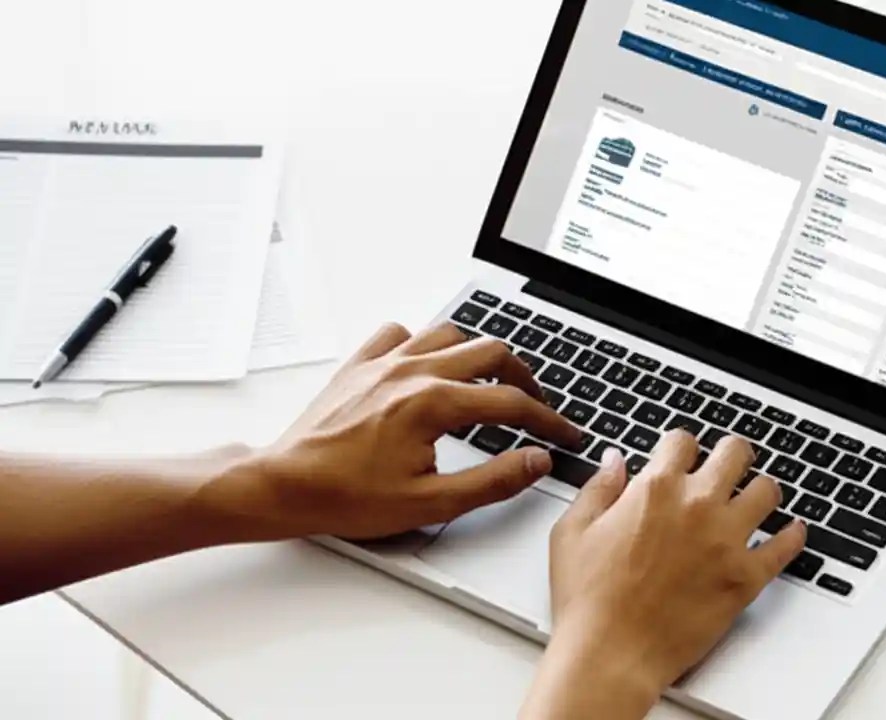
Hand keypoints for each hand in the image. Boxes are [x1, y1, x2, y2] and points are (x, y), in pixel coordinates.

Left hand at [201, 322, 580, 540]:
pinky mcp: (359, 365)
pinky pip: (400, 334)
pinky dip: (423, 344)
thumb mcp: (431, 504)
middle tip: (536, 404)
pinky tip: (427, 366)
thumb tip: (535, 461)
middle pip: (491, 353)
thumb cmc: (344, 498)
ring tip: (491, 381)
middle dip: (524, 378)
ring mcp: (383, 363)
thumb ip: (493, 481)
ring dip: (478, 354)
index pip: (512, 403)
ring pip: (450, 334)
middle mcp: (412, 372)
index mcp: (433, 404)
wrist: (281, 486)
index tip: (565, 433)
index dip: (549, 420)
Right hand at [521, 431, 806, 718]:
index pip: (683, 441)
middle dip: (730, 455)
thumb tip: (614, 461)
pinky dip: (791, 536)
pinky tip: (791, 531)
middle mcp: (696, 505)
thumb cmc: (588, 601)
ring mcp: (726, 540)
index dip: (681, 447)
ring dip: (761, 491)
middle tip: (728, 466)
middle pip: (735, 452)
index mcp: (655, 489)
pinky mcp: (746, 577)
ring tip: (755, 498)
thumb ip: (598, 489)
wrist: (610, 654)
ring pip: (767, 491)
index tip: (682, 457)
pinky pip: (785, 546)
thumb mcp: (572, 532)